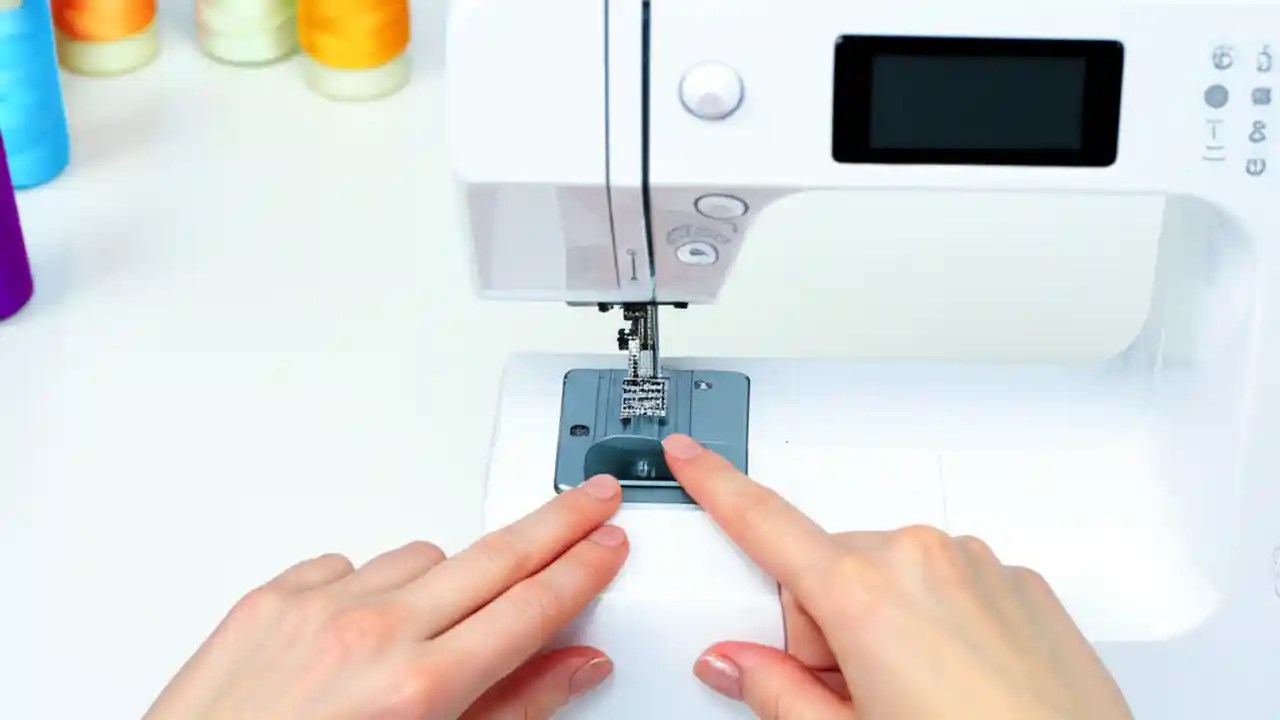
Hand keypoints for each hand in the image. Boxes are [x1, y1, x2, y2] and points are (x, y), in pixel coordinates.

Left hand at [144, 475, 627, 719]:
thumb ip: (511, 710)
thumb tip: (572, 666)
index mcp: (418, 690)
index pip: (529, 608)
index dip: (580, 570)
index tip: (607, 544)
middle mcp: (369, 633)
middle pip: (493, 556)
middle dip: (555, 522)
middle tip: (591, 498)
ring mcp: (316, 607)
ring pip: (420, 556)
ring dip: (446, 578)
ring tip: (432, 628)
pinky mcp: (270, 596)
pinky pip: (348, 565)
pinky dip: (367, 588)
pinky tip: (360, 630)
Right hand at [661, 434, 1132, 719]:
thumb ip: (776, 692)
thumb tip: (732, 663)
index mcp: (865, 594)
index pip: (764, 523)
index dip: (716, 485)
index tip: (689, 454)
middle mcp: (921, 558)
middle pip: (828, 569)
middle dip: (825, 627)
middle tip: (857, 696)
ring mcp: (977, 565)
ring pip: (889, 574)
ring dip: (884, 622)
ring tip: (917, 695)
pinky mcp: (1018, 580)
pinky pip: (947, 581)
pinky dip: (938, 621)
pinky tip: (958, 681)